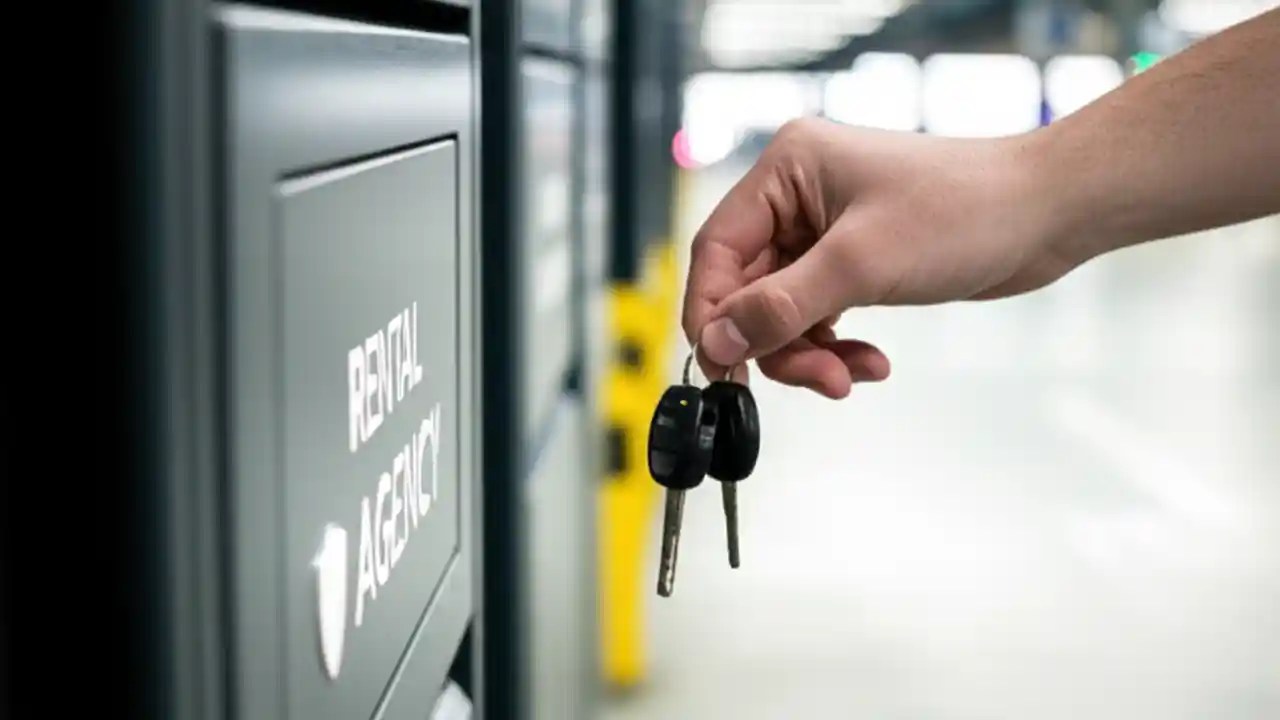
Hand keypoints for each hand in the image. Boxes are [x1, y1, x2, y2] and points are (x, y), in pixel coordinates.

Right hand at [682, 117, 1068, 398]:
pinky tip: (870, 363)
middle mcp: (796, 195)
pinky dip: (834, 347)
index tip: (723, 368)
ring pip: (781, 310)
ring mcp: (823, 229)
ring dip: (810, 353)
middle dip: (778, 343)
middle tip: (817, 381)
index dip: (712, 314)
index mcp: (786, 170)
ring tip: (851, 376)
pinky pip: (816, 315)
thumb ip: (780, 306)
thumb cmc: (965, 212)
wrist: (1046, 214)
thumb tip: (716, 342)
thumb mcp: (861, 264)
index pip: (717, 250)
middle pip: (748, 288)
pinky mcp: (852, 260)